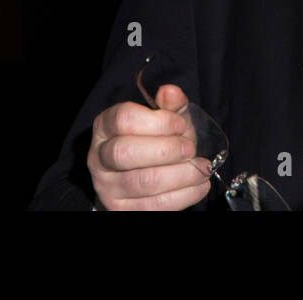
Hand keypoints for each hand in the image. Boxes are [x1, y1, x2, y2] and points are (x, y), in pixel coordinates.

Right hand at [87, 84, 212, 209]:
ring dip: (181, 175)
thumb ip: (170, 105)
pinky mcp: (122, 210)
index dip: (158, 122)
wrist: (143, 175)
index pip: (123, 119)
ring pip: (143, 182)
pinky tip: (199, 185)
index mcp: (106, 127)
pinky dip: (184, 195)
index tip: (180, 124)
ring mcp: (108, 186)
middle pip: (125, 153)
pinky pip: (154, 206)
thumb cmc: (155, 141)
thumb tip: (171, 92)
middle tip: (190, 148)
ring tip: (202, 168)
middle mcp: (100, 157)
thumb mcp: (164, 119)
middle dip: (166, 150)